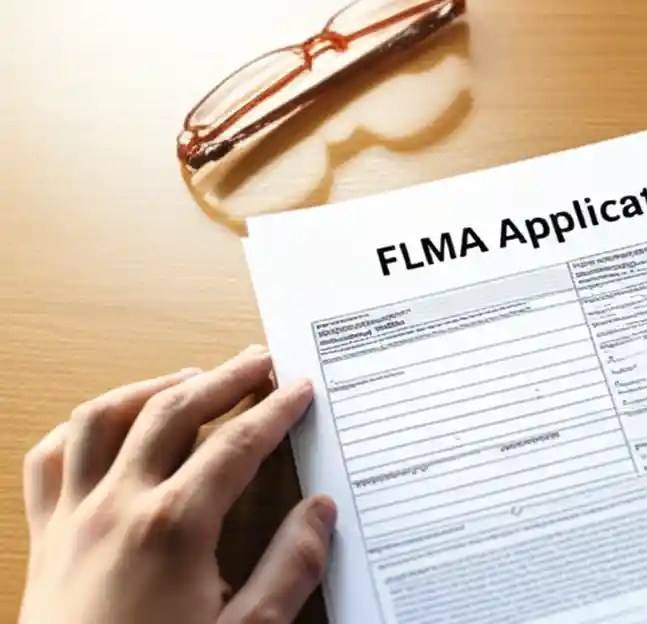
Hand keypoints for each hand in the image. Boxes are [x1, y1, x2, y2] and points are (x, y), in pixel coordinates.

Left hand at [20, 346, 334, 623]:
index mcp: (173, 528)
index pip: (236, 444)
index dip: (276, 409)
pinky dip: (82, 428)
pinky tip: (112, 426)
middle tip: (260, 360)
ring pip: (104, 417)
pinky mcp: (44, 537)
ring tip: (191, 378)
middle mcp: (117, 506)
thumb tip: (319, 511)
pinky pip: (51, 458)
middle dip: (223, 377)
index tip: (301, 388)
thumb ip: (288, 570)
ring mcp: (71, 516)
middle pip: (175, 410)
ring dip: (153, 386)